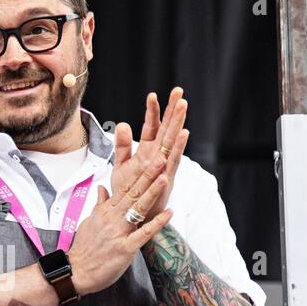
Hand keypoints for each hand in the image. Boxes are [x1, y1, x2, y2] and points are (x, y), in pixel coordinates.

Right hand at [67, 154, 172, 295]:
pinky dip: (156, 223)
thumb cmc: (84, 248)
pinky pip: (143, 234)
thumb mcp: (89, 222)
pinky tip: (169, 213)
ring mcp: (118, 233)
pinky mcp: (125, 249)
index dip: (137, 172)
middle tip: (160, 158)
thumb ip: (99, 204)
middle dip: (147, 175)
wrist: (76, 271)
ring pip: (137, 208)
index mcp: (105, 211)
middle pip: (132, 193)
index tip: (149, 158)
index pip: (124, 187)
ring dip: (152, 192)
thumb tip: (102, 188)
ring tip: (164, 178)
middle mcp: (112, 218)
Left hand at [110, 86, 189, 223]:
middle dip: (172, 109)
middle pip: (167, 128)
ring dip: (178, 122)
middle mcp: (158, 154)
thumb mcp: (122, 165)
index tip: (153, 94)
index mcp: (147, 150)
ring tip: (183, 105)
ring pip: (172, 139)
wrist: (135, 214)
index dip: (152, 111)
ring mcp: (164, 165)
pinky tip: (184, 133)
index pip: (151, 126)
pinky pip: (173, 159)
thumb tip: (122, 123)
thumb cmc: (130, 191)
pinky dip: (178, 146)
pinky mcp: (167, 177)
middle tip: (179, 91)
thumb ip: (122, 145)